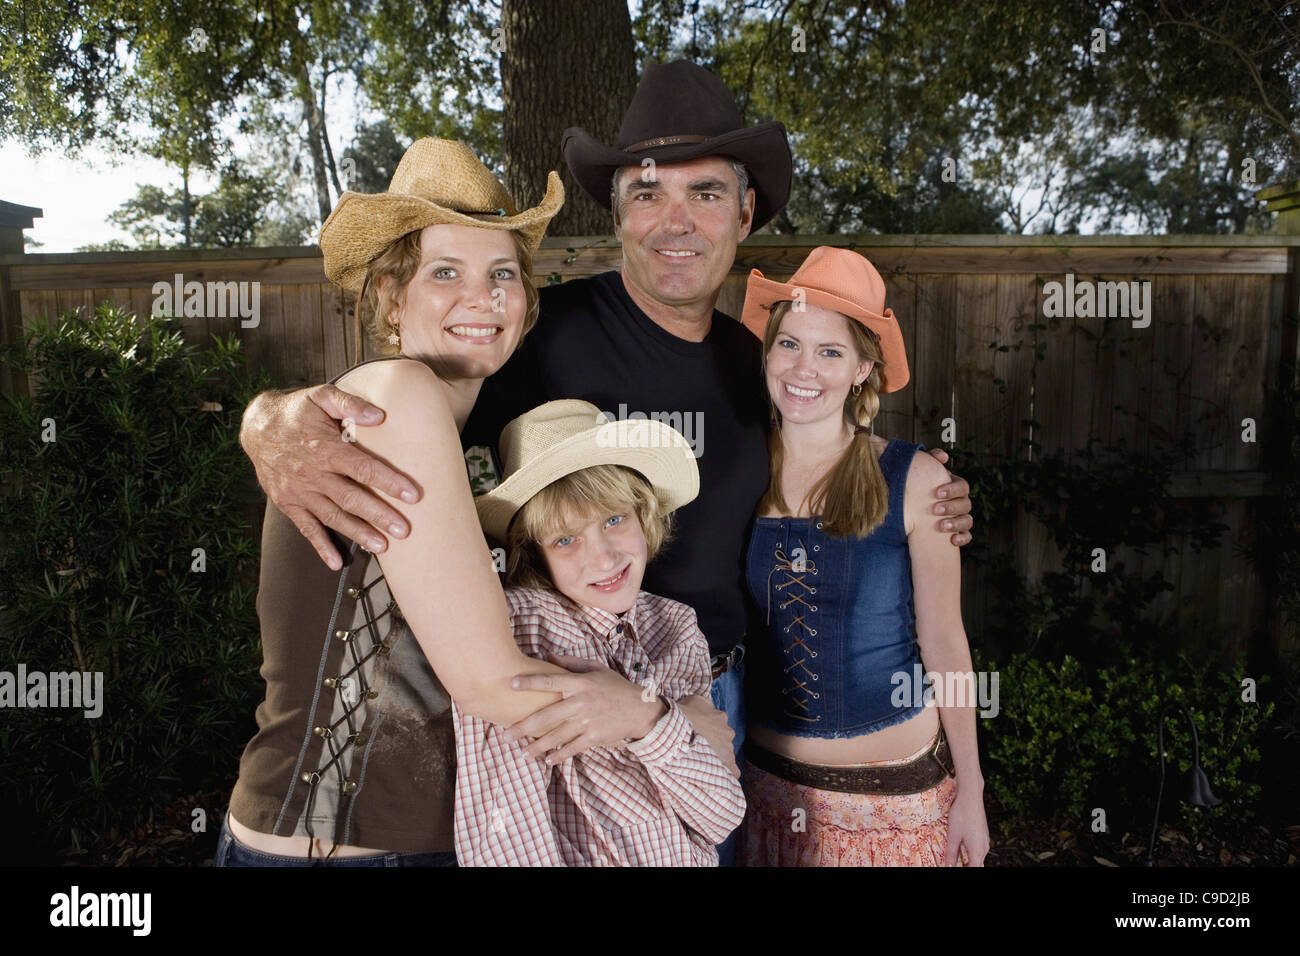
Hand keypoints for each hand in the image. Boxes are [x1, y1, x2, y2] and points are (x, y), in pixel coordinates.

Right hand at [240, 385, 420, 569]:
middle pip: (351, 498)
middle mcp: (312, 473)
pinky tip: (335, 562)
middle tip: (404, 530)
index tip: (412, 495)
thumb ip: (350, 403)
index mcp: (325, 448)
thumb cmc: (297, 411)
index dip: (388, 482)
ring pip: (332, 517)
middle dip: (379, 516)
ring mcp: (299, 491)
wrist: (256, 426)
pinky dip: (320, 546)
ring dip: (357, 533)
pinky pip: (305, 528)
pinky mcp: (288, 503)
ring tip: (382, 547)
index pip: (362, 468)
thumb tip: (379, 416)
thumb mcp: (321, 396)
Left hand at [503, 653, 665, 763]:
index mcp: (581, 683)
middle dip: (524, 727)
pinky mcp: (594, 737)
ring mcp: (587, 722)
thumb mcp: (596, 669)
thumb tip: (547, 655)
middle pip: (547, 716)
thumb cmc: (615, 686)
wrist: (639, 709)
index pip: (551, 681)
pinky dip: (558, 755)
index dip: (531, 683)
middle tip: (505, 735)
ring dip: (537, 746)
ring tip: (522, 753)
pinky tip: (546, 760)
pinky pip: (572, 748)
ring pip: (556, 736)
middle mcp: (581, 703)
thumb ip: (571, 663)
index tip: (512, 684)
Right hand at [677, 694, 739, 777]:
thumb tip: (708, 709)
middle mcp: (728, 732)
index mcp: (721, 718)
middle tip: (697, 749)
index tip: (698, 735)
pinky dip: (726, 773)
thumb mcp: (695, 700)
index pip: (719, 726)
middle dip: (713, 745)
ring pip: (726, 755)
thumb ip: (706, 705)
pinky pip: (733, 771)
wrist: (676, 731)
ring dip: (716, 757)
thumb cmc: (683, 715)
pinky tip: (715, 775)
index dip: (708, 732)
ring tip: (700, 762)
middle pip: (723, 741)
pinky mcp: (727, 763)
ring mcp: (728, 749)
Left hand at [924, 448, 973, 546]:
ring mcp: (961, 518)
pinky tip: (952, 540)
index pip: (962, 486)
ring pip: (967, 520)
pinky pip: (967, 536)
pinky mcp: (959, 532)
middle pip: (965, 504)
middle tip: (935, 510)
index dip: (952, 489)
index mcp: (955, 487)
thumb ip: (931, 459)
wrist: (914, 508)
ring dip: (956, 523)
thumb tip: (943, 456)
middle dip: (951, 507)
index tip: (936, 493)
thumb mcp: (923, 472)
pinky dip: (962, 538)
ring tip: (941, 526)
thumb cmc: (920, 488)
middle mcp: (961, 502)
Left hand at [944, 786, 989, 865]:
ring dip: (970, 861)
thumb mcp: (953, 836)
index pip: (973, 869)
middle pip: (977, 865)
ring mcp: (985, 840)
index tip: (954, 868)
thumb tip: (949, 866)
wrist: (971, 797)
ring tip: (957, 860)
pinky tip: (962, 848)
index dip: (964, 870)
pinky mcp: (983, 834)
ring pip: (979, 857)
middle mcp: (984, 847)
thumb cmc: (961, 815)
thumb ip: (951, 853)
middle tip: (954, 865)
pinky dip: (971, 853)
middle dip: (968, 867)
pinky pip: (979, 849)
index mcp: (977, 851)